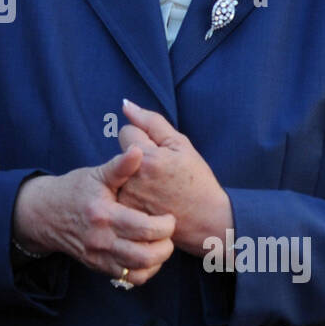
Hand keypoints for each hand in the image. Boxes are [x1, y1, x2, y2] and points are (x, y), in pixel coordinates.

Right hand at [13, 150, 175, 286]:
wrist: (46, 213)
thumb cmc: (75, 190)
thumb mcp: (96, 174)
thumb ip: (120, 166)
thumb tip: (138, 150)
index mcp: (104, 215)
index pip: (144, 228)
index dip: (165, 225)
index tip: (168, 216)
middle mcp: (101, 240)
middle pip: (145, 255)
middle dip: (165, 245)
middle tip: (168, 232)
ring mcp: (99, 257)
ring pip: (139, 271)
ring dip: (157, 260)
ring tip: (160, 243)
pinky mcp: (99, 266)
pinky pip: (129, 279)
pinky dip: (144, 271)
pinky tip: (148, 255)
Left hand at [117, 99, 232, 253]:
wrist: (207, 221)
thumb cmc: (196, 180)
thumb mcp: (181, 145)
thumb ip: (151, 122)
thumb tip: (125, 104)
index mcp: (146, 156)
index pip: (125, 132)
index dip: (143, 140)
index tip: (158, 154)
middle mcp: (132, 177)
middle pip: (120, 154)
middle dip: (136, 159)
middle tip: (158, 175)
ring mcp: (127, 198)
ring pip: (118, 174)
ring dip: (131, 177)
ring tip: (154, 189)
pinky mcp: (126, 214)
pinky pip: (119, 193)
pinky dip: (131, 195)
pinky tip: (148, 201)